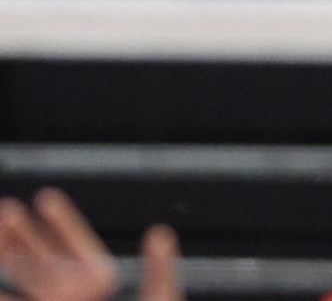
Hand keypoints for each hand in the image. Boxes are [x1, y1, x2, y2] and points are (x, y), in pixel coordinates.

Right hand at [0, 188, 182, 300]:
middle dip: (23, 238)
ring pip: (29, 283)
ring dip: (9, 259)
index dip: (62, 225)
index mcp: (99, 292)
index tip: (45, 197)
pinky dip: (7, 294)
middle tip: (4, 208)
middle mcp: (74, 299)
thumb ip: (159, 274)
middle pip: (44, 265)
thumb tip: (159, 232)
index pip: (78, 252)